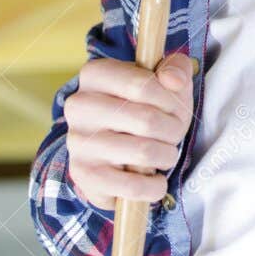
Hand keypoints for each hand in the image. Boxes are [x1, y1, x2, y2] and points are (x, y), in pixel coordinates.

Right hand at [62, 48, 194, 210]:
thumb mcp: (166, 80)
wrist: (117, 151)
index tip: (176, 107)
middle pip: (146, 120)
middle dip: (173, 130)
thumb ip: (177, 68)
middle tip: (174, 134)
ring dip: (167, 156)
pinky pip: (131, 186)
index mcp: (95, 73)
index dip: (171, 100)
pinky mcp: (83, 175)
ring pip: (143, 152)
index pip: (143, 85)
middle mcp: (78, 105)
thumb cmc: (147, 107)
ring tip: (165, 154)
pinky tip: (156, 181)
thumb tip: (174, 80)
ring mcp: (77, 141)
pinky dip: (154, 187)